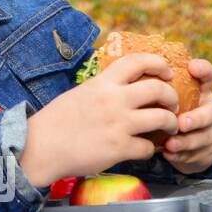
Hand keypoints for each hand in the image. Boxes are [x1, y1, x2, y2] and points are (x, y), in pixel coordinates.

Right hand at [20, 52, 180, 186]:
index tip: (167, 72)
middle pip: (159, 89)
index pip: (137, 61)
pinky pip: (148, 147)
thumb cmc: (56, 121)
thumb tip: (123, 86)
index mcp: (102, 83)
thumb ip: (103, 88)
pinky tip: (141, 150)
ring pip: (162, 118)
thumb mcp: (80, 93)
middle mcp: (113, 100)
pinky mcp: (119, 148)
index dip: (158, 63)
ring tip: (168, 128)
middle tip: (171, 105)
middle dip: (172, 97)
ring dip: (171, 123)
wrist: (39, 147)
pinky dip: (149, 150)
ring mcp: (118, 124)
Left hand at [162, 58, 211, 173]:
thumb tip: (124, 72)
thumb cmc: (163, 109)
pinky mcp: (202, 150)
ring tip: (171, 144)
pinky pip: (194, 154)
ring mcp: (206, 130)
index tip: (192, 67)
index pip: (207, 75)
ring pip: (204, 136)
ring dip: (186, 141)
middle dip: (197, 118)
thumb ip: (152, 83)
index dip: (203, 69)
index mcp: (196, 90)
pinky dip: (180, 155)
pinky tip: (168, 154)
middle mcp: (205, 108)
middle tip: (181, 123)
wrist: (184, 141)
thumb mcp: (162, 94)